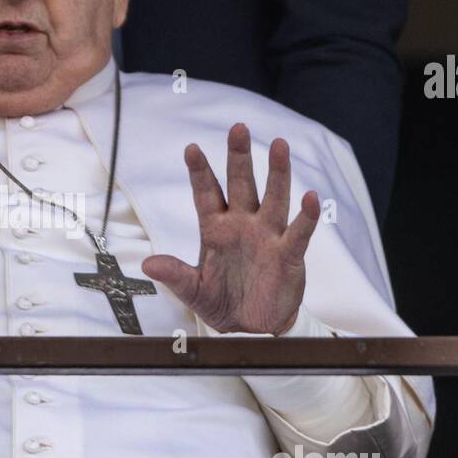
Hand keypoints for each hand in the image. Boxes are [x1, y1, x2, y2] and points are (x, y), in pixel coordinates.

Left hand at [142, 124, 320, 334]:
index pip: (207, 194)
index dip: (200, 172)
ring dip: (277, 172)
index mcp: (215, 229)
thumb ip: (174, 275)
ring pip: (273, 197)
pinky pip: (298, 232)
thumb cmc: (221, 303)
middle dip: (239, 157)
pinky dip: (305, 216)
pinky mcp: (288, 254)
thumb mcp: (193, 291)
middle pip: (241, 184)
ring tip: (279, 145)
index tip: (191, 148)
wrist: (250, 329)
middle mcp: (242, 225)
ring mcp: (266, 236)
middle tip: (238, 128)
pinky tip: (310, 197)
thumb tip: (147, 263)